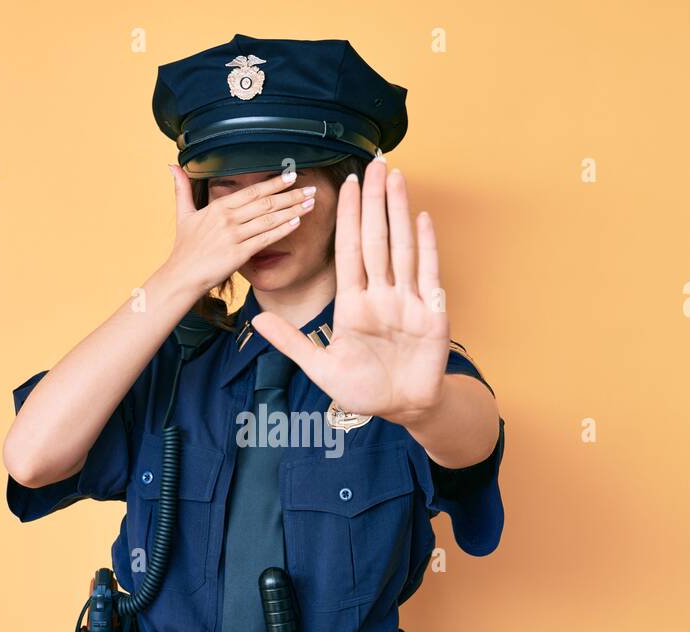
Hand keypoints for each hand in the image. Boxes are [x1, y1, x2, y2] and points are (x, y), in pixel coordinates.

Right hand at [161, 164, 317, 295]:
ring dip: (293, 210)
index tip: (292, 176)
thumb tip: (171, 165)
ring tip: (310, 203)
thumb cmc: (184, 247)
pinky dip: (282, 229)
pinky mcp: (238, 254)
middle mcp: (227, 218)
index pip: (252, 191)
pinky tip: (297, 222)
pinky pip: (266, 239)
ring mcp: (233, 236)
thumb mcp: (182, 214)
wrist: (182, 276)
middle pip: (265, 202)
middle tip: (310, 188)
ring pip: (269, 219)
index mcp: (218, 207)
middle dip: (291, 194)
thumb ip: (181, 188)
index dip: (274, 182)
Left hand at [251, 159, 448, 425]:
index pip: (348, 252)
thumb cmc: (364, 392)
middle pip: (376, 240)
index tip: (342, 186)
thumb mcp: (321, 368)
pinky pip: (428, 274)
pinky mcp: (432, 313)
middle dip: (373, 202)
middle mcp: (380, 295)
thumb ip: (292, 343)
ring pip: (401, 248)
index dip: (347, 219)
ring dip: (398, 211)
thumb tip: (257, 319)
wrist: (404, 410)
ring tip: (395, 177)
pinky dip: (425, 246)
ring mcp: (407, 301)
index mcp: (352, 305)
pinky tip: (420, 218)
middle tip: (372, 164)